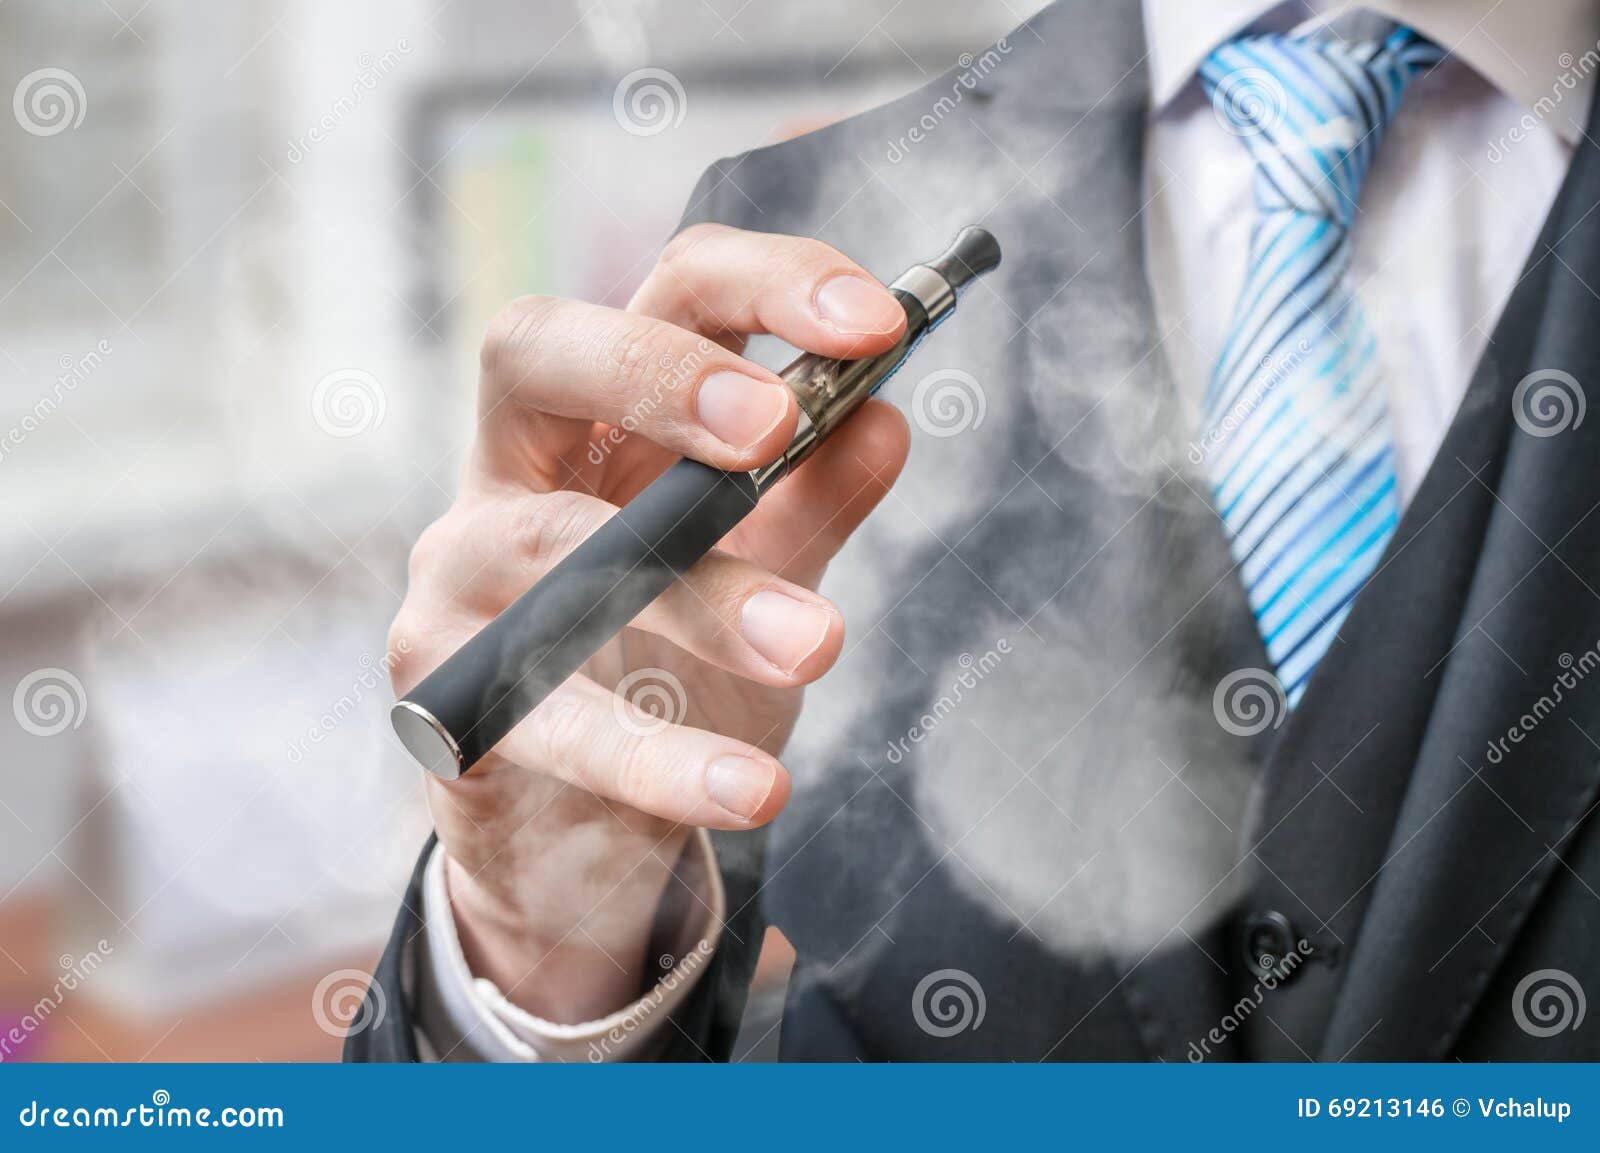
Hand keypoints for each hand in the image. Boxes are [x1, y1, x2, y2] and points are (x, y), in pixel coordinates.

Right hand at [389, 224, 911, 1022]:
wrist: (572, 835)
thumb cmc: (663, 676)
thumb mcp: (759, 577)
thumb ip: (811, 502)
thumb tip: (884, 418)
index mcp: (606, 416)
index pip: (666, 295)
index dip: (765, 284)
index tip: (878, 321)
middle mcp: (511, 470)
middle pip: (537, 350)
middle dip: (662, 372)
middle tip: (776, 427)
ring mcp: (458, 575)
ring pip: (557, 549)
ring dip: (698, 590)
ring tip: (814, 643)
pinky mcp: (441, 695)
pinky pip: (550, 716)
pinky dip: (659, 759)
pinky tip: (753, 791)